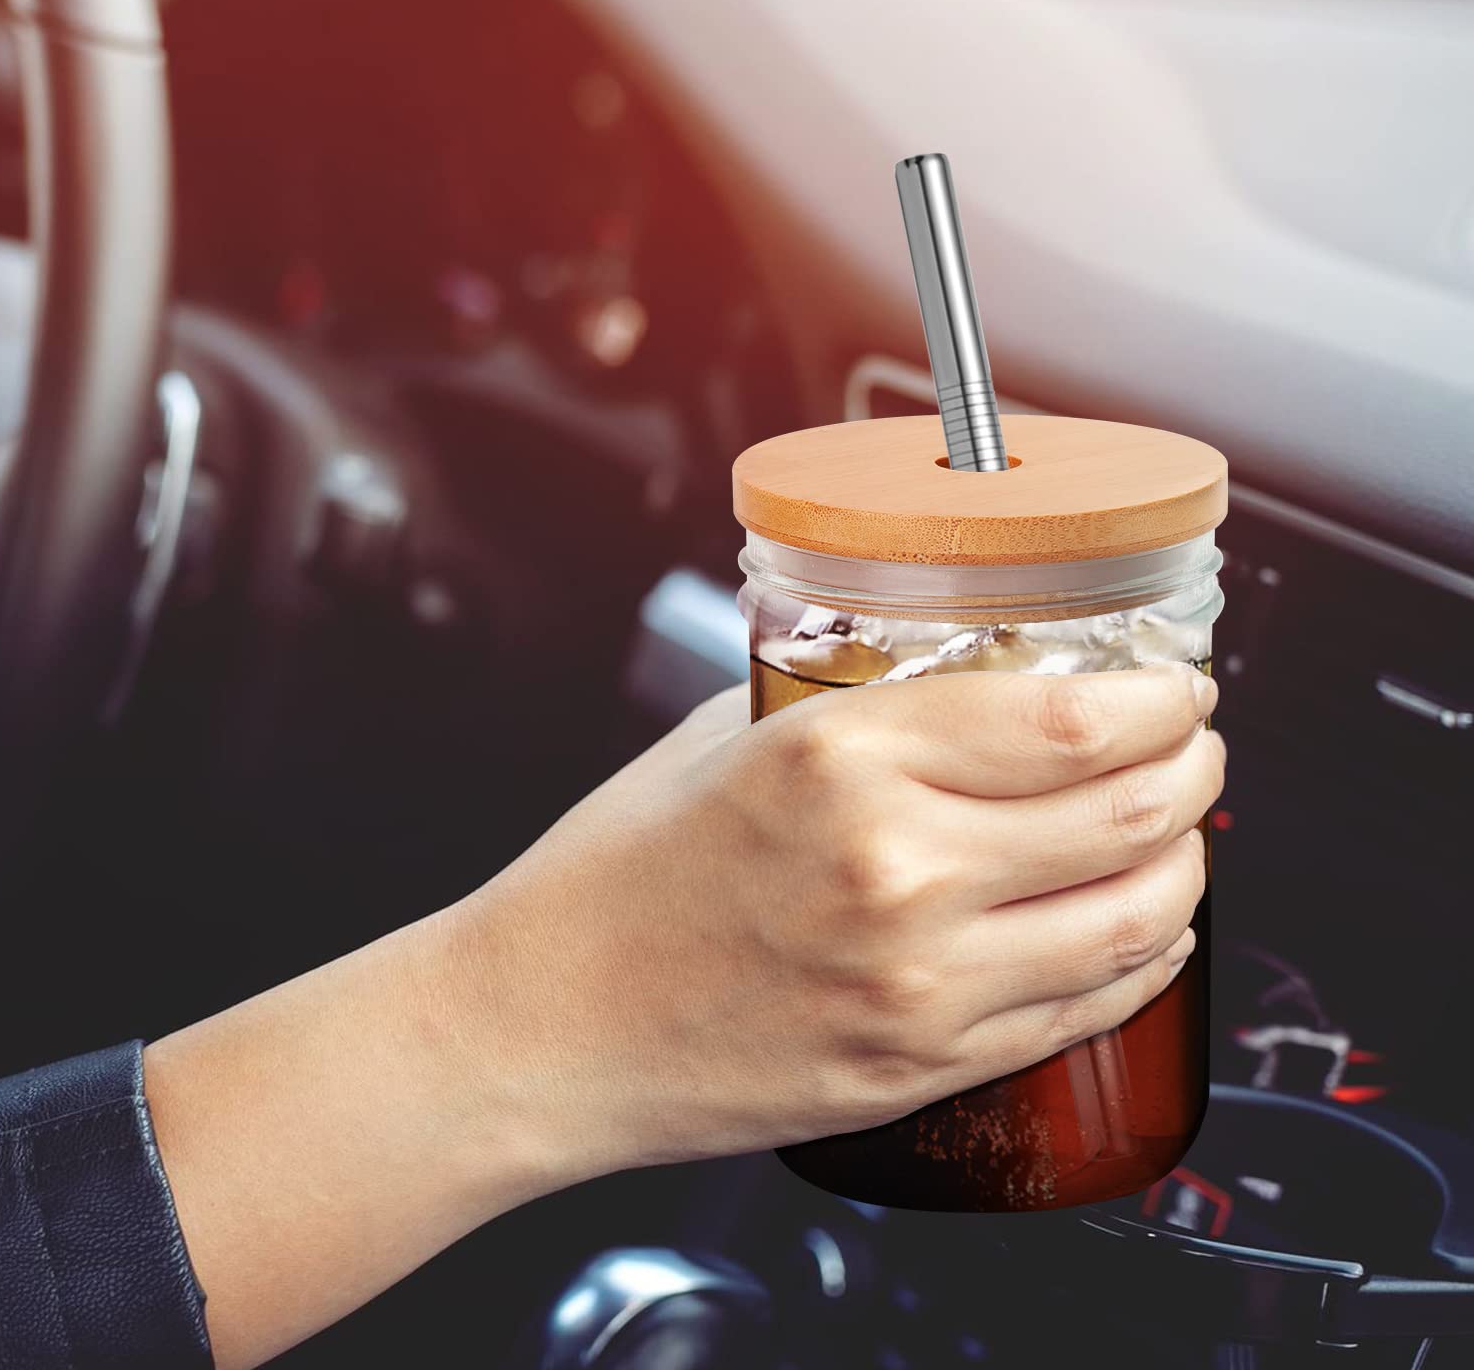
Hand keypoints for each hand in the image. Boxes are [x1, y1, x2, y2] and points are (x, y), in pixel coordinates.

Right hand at [144, 662, 1221, 1367]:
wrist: (546, 1022)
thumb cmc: (615, 876)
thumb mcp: (726, 737)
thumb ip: (849, 700)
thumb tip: (947, 675)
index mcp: (842, 758)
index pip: (1070, 719)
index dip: (1160, 698)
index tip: (1176, 686)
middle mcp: (898, 867)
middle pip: (1130, 810)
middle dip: (1195, 769)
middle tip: (1194, 749)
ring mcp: (921, 979)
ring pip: (1138, 917)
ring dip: (1186, 866)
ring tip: (1177, 833)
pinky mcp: (925, 1065)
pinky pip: (1087, 1007)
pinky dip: (1143, 957)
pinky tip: (1139, 926)